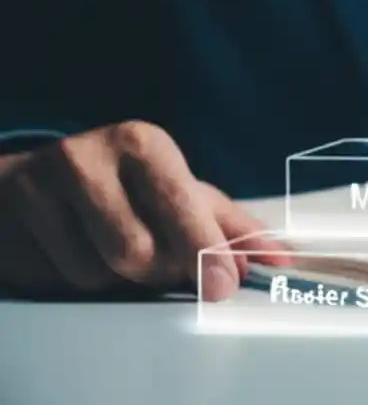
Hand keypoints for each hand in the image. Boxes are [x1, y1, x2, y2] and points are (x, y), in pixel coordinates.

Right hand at [0, 121, 288, 300]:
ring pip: (98, 274)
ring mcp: (38, 188)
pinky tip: (80, 250)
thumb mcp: (184, 193)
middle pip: (138, 252)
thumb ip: (234, 228)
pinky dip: (83, 280)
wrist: (33, 177)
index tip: (223, 284)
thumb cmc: (126, 186)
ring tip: (117, 245)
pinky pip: (60, 282)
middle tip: (167, 263)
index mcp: (142, 142)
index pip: (179, 205)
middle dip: (161, 271)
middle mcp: (87, 157)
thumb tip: (281, 258)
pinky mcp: (9, 223)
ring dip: (121, 279)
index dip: (204, 251)